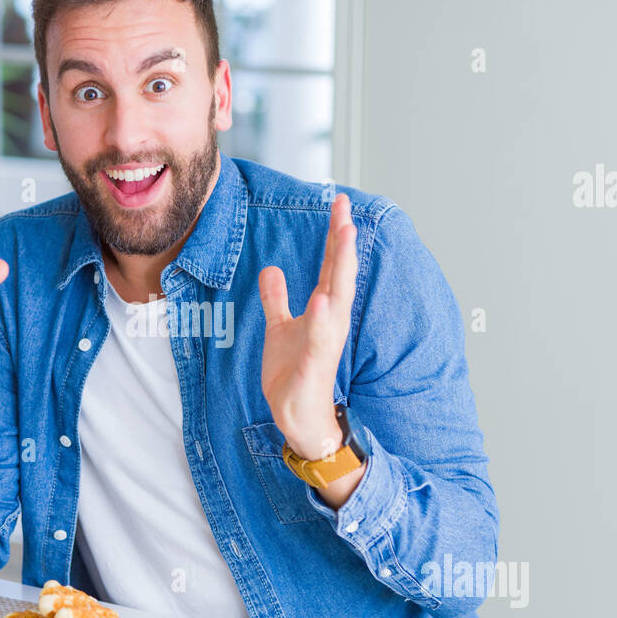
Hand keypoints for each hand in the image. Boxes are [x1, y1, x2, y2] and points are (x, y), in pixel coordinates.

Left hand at [257, 192, 357, 459]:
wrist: (298, 416)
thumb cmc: (294, 373)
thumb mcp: (280, 328)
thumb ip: (277, 299)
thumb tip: (271, 269)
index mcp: (323, 309)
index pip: (331, 264)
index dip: (334, 235)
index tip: (338, 201)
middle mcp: (330, 320)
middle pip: (339, 273)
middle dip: (343, 241)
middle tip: (345, 208)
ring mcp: (325, 341)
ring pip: (336, 298)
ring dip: (341, 268)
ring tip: (344, 236)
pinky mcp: (315, 364)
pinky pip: (319, 338)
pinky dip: (320, 318)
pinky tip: (321, 299)